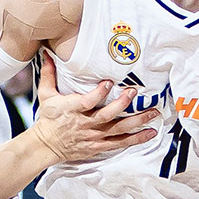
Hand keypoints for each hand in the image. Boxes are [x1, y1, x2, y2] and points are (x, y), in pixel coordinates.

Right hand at [28, 51, 155, 162]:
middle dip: (122, 104)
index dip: (98, 93)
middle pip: (106, 115)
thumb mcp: (46, 95)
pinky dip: (136, 139)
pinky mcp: (99, 146)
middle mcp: (84, 124)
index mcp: (72, 109)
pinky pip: (120, 143)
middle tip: (135, 93)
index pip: (86, 102)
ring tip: (153, 113)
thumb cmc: (48, 118)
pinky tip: (150, 133)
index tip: (108, 82)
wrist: (46, 145)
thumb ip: (48, 73)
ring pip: (118, 129)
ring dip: (137, 121)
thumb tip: (47, 53)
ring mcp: (93, 136)